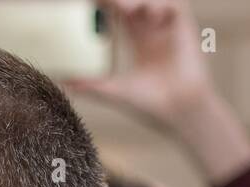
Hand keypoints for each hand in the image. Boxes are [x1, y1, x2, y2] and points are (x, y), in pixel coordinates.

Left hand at [66, 0, 211, 125]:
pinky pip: (174, 5)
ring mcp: (169, 29)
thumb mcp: (114, 91)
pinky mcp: (185, 29)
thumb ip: (91, 84)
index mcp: (139, 42)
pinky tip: (147, 14)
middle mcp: (154, 32)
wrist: (178, 112)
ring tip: (122, 7)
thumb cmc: (151, 104)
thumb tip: (64, 82)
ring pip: (153, 0)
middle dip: (120, 0)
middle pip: (135, 2)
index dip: (107, 5)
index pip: (121, 13)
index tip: (92, 3)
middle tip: (103, 1)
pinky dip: (159, 4)